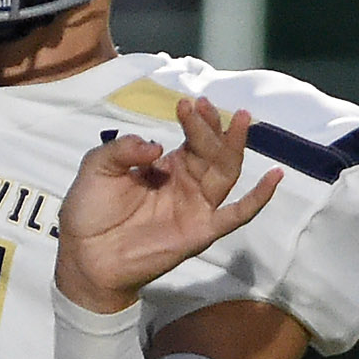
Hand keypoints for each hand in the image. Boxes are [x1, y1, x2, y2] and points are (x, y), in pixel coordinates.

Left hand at [55, 97, 282, 311]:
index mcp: (166, 168)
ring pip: (225, 173)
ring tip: (239, 120)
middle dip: (212, 127)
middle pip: (212, 152)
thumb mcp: (98, 167)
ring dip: (234, 147)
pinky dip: (258, 198)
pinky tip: (274, 176)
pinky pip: (236, 215)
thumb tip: (156, 145)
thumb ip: (122, 149)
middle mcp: (186, 185)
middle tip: (204, 106)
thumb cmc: (90, 212)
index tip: (188, 103)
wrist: (84, 256)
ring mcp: (196, 208)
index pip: (192, 140)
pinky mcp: (200, 232)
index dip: (194, 121)